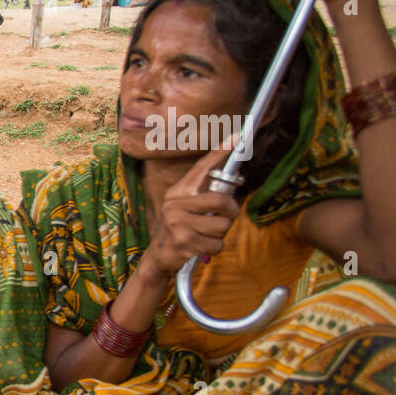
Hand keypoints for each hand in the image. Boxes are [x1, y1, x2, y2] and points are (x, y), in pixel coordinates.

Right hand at [140, 146, 239, 281]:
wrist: (158, 256)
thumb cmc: (180, 228)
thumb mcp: (186, 207)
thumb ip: (205, 194)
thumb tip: (232, 181)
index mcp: (178, 193)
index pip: (202, 169)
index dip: (220, 154)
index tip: (237, 138)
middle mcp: (175, 205)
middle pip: (221, 201)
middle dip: (231, 212)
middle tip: (226, 216)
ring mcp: (178, 224)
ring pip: (222, 226)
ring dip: (220, 234)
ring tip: (205, 235)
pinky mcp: (183, 243)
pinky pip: (216, 244)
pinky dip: (214, 248)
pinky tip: (201, 247)